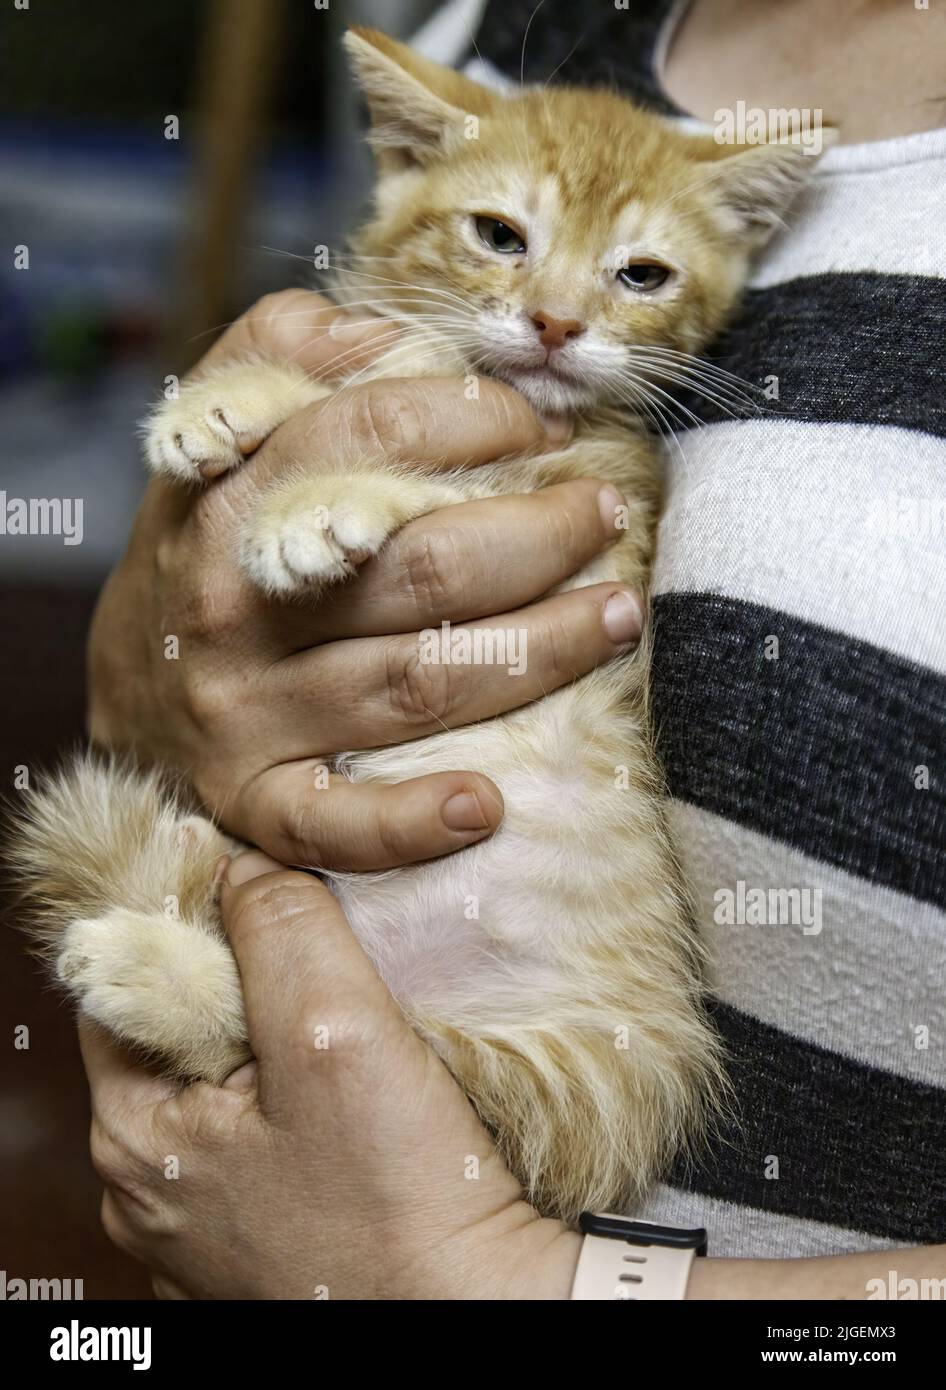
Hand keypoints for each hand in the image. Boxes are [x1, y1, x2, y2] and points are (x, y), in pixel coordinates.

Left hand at [82, 850, 945, 1300]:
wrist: (477, 1316)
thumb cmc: (401, 1203)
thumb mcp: (334, 1030)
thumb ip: (280, 927)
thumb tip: (241, 859)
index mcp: (134, 1135)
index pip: (125, 980)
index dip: (187, 914)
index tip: (251, 872)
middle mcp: (151, 1184)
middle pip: (177, 1028)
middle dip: (241, 971)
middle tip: (314, 933)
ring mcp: (207, 1217)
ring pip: (227, 1078)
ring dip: (277, 1031)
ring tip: (343, 998)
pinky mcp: (265, 1233)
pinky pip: (264, 1131)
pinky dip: (299, 1090)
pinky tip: (355, 1075)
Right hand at [89, 289, 640, 869]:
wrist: (126, 692)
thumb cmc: (207, 554)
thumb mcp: (216, 432)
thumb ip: (280, 355)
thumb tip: (380, 330)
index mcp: (229, 497)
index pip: (368, 433)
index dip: (475, 419)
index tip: (540, 425)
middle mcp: (236, 606)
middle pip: (421, 565)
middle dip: (538, 536)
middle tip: (603, 517)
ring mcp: (244, 713)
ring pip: (416, 683)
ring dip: (536, 654)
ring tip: (617, 618)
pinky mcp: (252, 801)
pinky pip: (334, 825)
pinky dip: (408, 824)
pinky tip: (484, 808)